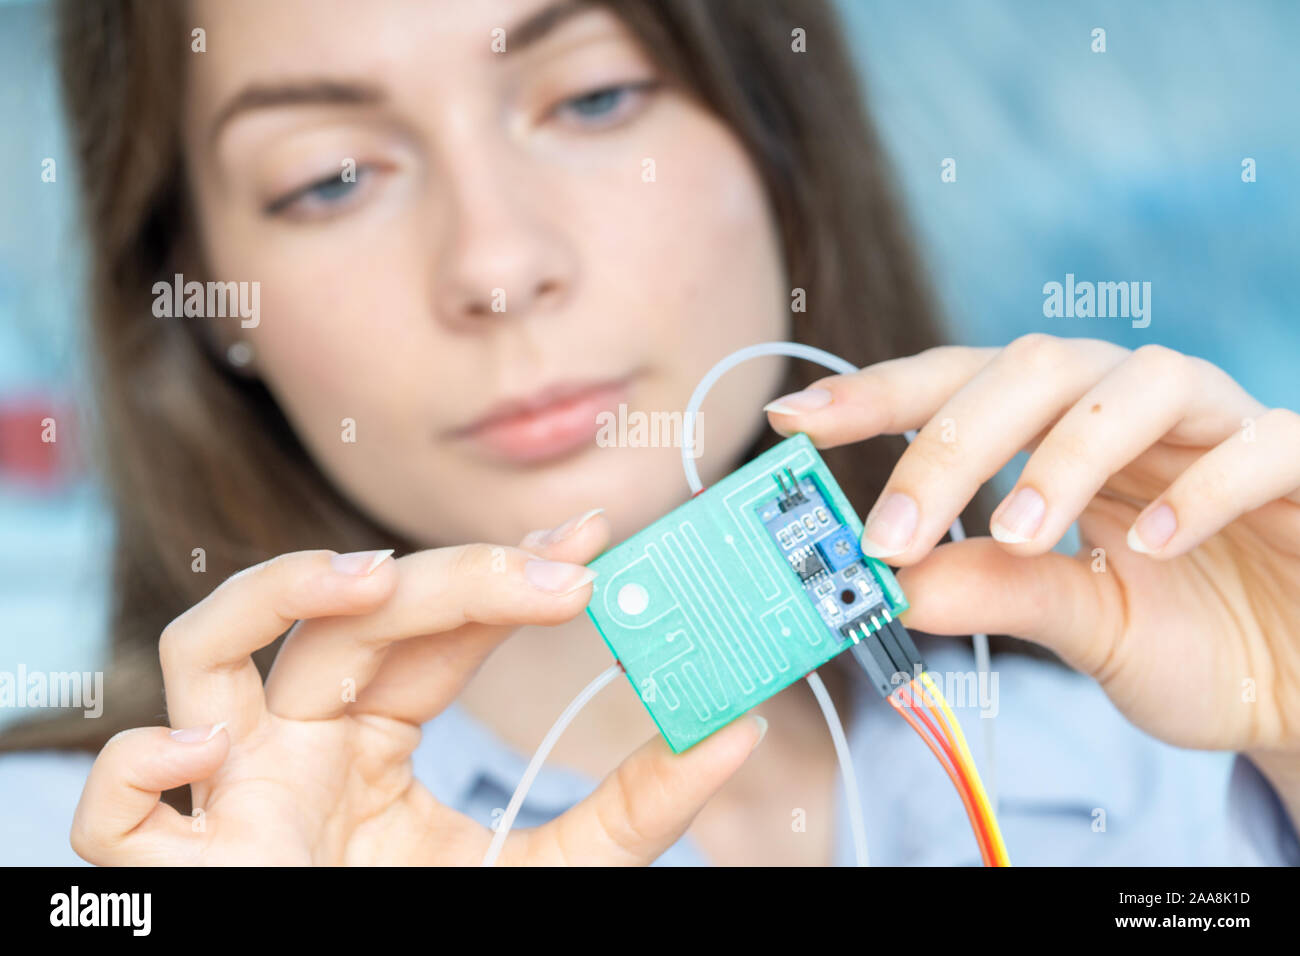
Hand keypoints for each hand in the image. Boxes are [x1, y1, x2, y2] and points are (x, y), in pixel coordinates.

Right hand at [70, 510, 763, 864]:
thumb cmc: (424, 934)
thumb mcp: (548, 869)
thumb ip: (635, 808)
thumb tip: (738, 730)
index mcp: (368, 747)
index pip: (431, 631)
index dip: (503, 574)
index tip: (589, 537)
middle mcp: (292, 749)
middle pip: (349, 624)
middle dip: (451, 579)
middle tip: (561, 569)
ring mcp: (222, 794)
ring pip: (208, 652)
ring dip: (277, 596)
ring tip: (376, 581)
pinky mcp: (163, 864)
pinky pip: (114, 801)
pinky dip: (139, 765)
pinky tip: (210, 756)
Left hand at [766, 334, 1299, 825]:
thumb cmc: (1194, 634)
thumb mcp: (1080, 626)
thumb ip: (997, 593)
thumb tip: (889, 585)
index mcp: (1065, 436)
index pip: (962, 387)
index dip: (877, 393)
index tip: (792, 419)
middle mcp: (1135, 412)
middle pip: (1035, 368)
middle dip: (953, 446)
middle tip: (893, 535)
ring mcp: (1222, 428)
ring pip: (1140, 383)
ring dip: (1065, 455)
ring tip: (1017, 534)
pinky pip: (1259, 443)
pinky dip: (1202, 485)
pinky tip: (1150, 543)